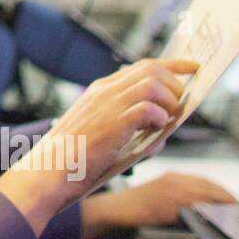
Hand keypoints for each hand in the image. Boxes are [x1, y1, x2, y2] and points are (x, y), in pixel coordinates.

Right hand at [0, 59, 198, 232]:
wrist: (47, 173)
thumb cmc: (70, 161)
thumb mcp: (102, 136)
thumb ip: (131, 130)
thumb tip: (162, 132)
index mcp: (99, 92)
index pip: (142, 66)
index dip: (172, 65)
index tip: (191, 67)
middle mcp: (104, 91)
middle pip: (152, 68)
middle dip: (176, 83)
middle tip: (182, 103)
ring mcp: (107, 104)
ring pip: (154, 83)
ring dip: (168, 102)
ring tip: (165, 121)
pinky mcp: (112, 122)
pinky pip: (148, 109)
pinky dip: (158, 120)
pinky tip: (152, 132)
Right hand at [85, 173, 237, 237]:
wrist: (109, 212)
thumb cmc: (130, 209)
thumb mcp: (157, 198)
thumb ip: (177, 200)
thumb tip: (203, 212)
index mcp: (173, 178)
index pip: (209, 184)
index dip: (226, 195)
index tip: (238, 206)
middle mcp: (176, 180)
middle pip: (213, 189)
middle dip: (231, 201)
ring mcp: (173, 191)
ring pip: (209, 196)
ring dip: (227, 207)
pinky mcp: (170, 204)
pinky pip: (198, 207)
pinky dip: (212, 213)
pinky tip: (221, 222)